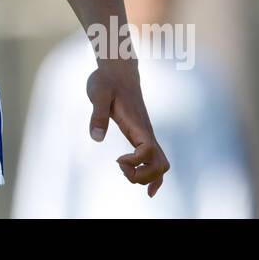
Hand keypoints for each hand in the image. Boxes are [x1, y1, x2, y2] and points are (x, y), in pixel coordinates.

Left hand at [86, 61, 169, 196]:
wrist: (118, 71)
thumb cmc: (106, 81)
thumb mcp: (97, 93)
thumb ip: (97, 114)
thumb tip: (96, 139)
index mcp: (138, 124)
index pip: (148, 150)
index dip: (135, 161)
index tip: (117, 159)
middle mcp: (147, 132)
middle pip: (160, 164)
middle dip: (142, 176)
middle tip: (120, 168)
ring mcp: (147, 135)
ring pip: (161, 165)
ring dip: (146, 177)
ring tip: (125, 172)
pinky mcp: (143, 137)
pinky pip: (156, 160)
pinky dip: (154, 176)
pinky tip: (146, 188)